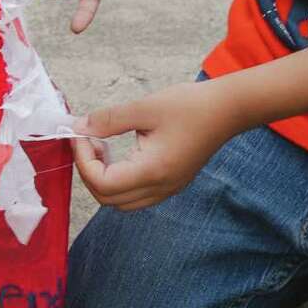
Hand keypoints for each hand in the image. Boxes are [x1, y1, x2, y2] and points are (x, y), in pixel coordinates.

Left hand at [73, 79, 244, 210]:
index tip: (80, 135)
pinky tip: (118, 153)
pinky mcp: (170, 184)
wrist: (227, 110)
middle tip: (87, 141)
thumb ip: (109, 120)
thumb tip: (80, 127)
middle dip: (88, 171)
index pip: (103, 184)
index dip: (83, 161)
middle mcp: (160, 187)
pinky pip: (135, 195)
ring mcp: (167, 189)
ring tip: (102, 146)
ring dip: (102, 179)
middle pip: (108, 199)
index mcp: (153, 171)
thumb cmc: (191, 106)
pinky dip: (118, 180)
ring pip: (121, 202)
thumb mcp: (145, 107)